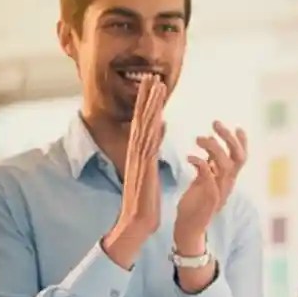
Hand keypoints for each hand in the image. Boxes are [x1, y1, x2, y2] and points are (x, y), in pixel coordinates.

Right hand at [102, 74, 168, 267]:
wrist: (136, 221)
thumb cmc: (144, 198)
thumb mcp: (151, 166)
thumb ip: (154, 145)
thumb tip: (162, 126)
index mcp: (139, 151)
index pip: (143, 120)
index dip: (148, 101)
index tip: (153, 83)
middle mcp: (136, 152)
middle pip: (141, 119)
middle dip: (147, 97)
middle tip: (152, 75)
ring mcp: (139, 160)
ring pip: (145, 129)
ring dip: (151, 108)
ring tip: (156, 89)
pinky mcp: (145, 170)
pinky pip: (150, 148)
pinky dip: (155, 133)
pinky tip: (161, 120)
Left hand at [174, 122, 248, 247]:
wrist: (189, 229)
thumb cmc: (194, 205)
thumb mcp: (202, 182)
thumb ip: (208, 168)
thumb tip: (208, 153)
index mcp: (227, 180)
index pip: (241, 158)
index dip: (242, 143)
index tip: (238, 128)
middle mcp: (227, 184)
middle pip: (237, 157)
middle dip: (229, 138)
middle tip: (216, 123)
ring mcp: (220, 191)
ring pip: (225, 165)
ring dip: (214, 148)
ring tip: (198, 138)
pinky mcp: (210, 198)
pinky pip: (209, 177)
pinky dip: (201, 164)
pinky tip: (190, 157)